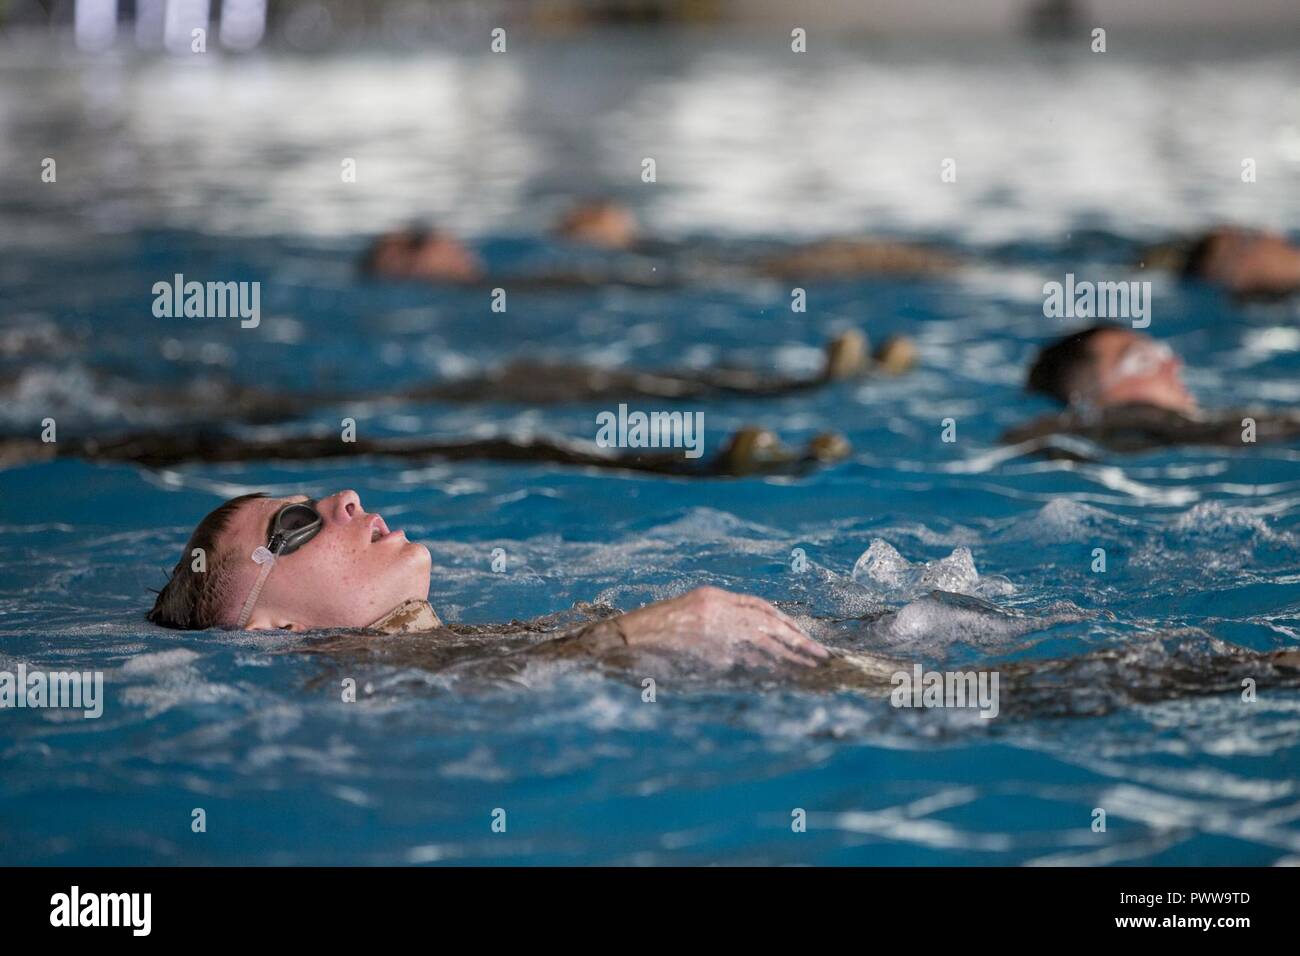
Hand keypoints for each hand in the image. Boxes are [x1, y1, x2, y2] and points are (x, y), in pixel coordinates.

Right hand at [601, 586, 828, 667]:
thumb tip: (744, 649)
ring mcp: (714, 625)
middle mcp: (717, 606)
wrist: (619, 641)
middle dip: (796, 636)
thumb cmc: (648, 639)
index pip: (757, 606)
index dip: (782, 622)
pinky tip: (788, 672)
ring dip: (793, 651)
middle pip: (768, 620)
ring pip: (765, 637)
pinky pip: (749, 655)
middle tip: (819, 653)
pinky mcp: (708, 646)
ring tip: (814, 664)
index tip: (800, 636)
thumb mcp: (684, 622)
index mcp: (711, 598)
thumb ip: (714, 628)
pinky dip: (771, 662)